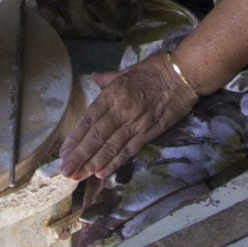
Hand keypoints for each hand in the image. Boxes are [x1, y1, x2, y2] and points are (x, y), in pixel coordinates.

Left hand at [58, 52, 202, 181]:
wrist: (183, 75)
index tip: (64, 152)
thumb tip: (94, 77)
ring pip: (110, 147)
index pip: (88, 120)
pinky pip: (129, 150)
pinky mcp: (149, 132)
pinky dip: (115, 162)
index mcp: (112, 93)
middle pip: (96, 137)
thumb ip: (109, 78)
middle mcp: (121, 110)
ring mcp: (135, 123)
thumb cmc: (155, 70)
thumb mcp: (127, 71)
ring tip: (78, 176)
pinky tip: (102, 173)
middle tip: (65, 171)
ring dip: (92, 163)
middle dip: (79, 156)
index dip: (75, 138)